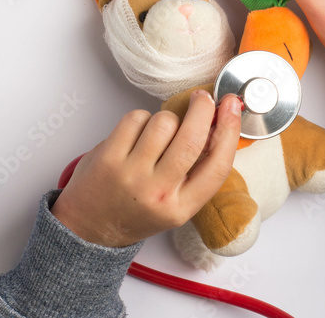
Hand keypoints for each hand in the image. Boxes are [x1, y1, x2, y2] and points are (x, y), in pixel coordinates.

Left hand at [52, 90, 242, 247]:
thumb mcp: (177, 203)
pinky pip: (136, 118)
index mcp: (181, 208)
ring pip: (164, 122)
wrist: (91, 227)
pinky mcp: (108, 157)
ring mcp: (131, 174)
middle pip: (192, 138)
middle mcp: (157, 193)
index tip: (232, 107)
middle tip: (203, 98)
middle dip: (203, 108)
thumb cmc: (137, 210)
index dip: (230, 130)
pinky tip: (138, 133)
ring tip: (160, 131)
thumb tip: (221, 122)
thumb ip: (199, 169)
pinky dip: (141, 118)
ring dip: (167, 118)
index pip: (218, 165)